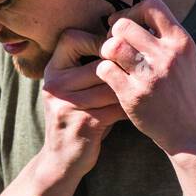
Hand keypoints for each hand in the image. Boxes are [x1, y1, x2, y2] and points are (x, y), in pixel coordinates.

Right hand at [37, 28, 126, 180]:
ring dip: (130, 88)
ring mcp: (67, 105)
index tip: (113, 50)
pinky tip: (138, 107)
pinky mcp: (84, 124)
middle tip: (141, 69)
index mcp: (52, 71)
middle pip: (98, 63)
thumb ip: (86, 66)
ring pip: (111, 85)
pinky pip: (116, 106)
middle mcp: (55, 86)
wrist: (62, 157)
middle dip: (122, 68)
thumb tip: (123, 37)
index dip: (95, 38)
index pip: (71, 38)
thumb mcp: (71, 88)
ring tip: (143, 87)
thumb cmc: (76, 116)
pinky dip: (130, 106)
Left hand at [93, 0, 195, 156]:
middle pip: (123, 25)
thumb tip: (136, 16)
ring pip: (111, 46)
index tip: (126, 25)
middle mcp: (167, 56)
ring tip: (112, 62)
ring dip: (106, 52)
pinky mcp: (133, 95)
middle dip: (113, 34)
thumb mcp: (185, 60)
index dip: (132, 10)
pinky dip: (103, 72)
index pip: (152, 5)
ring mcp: (150, 76)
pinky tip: (111, 79)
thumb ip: (165, 39)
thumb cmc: (185, 94)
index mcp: (182, 42)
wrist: (193, 134)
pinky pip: (104, 70)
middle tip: (115, 47)